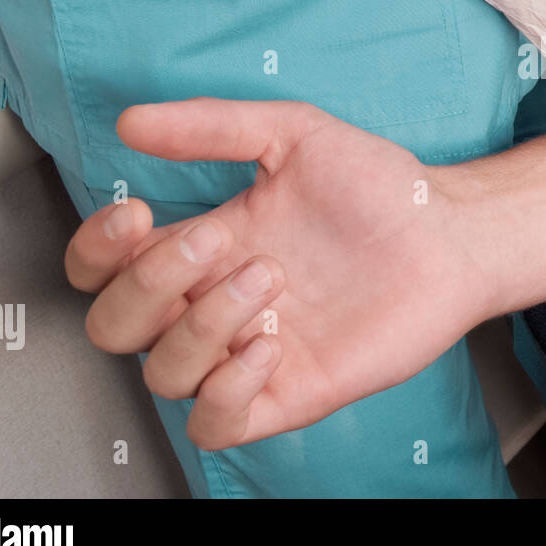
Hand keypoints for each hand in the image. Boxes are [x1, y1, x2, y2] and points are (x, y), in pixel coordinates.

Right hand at [65, 98, 492, 449]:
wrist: (450, 231)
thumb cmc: (379, 186)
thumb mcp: (294, 135)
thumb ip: (215, 126)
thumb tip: (131, 121)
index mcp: (204, 245)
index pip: (103, 269)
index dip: (95, 250)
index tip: (136, 213)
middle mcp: (215, 302)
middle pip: (115, 325)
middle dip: (149, 285)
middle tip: (219, 243)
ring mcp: (248, 352)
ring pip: (163, 375)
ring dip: (200, 326)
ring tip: (269, 279)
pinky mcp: (291, 391)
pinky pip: (215, 424)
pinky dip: (225, 390)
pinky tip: (269, 343)